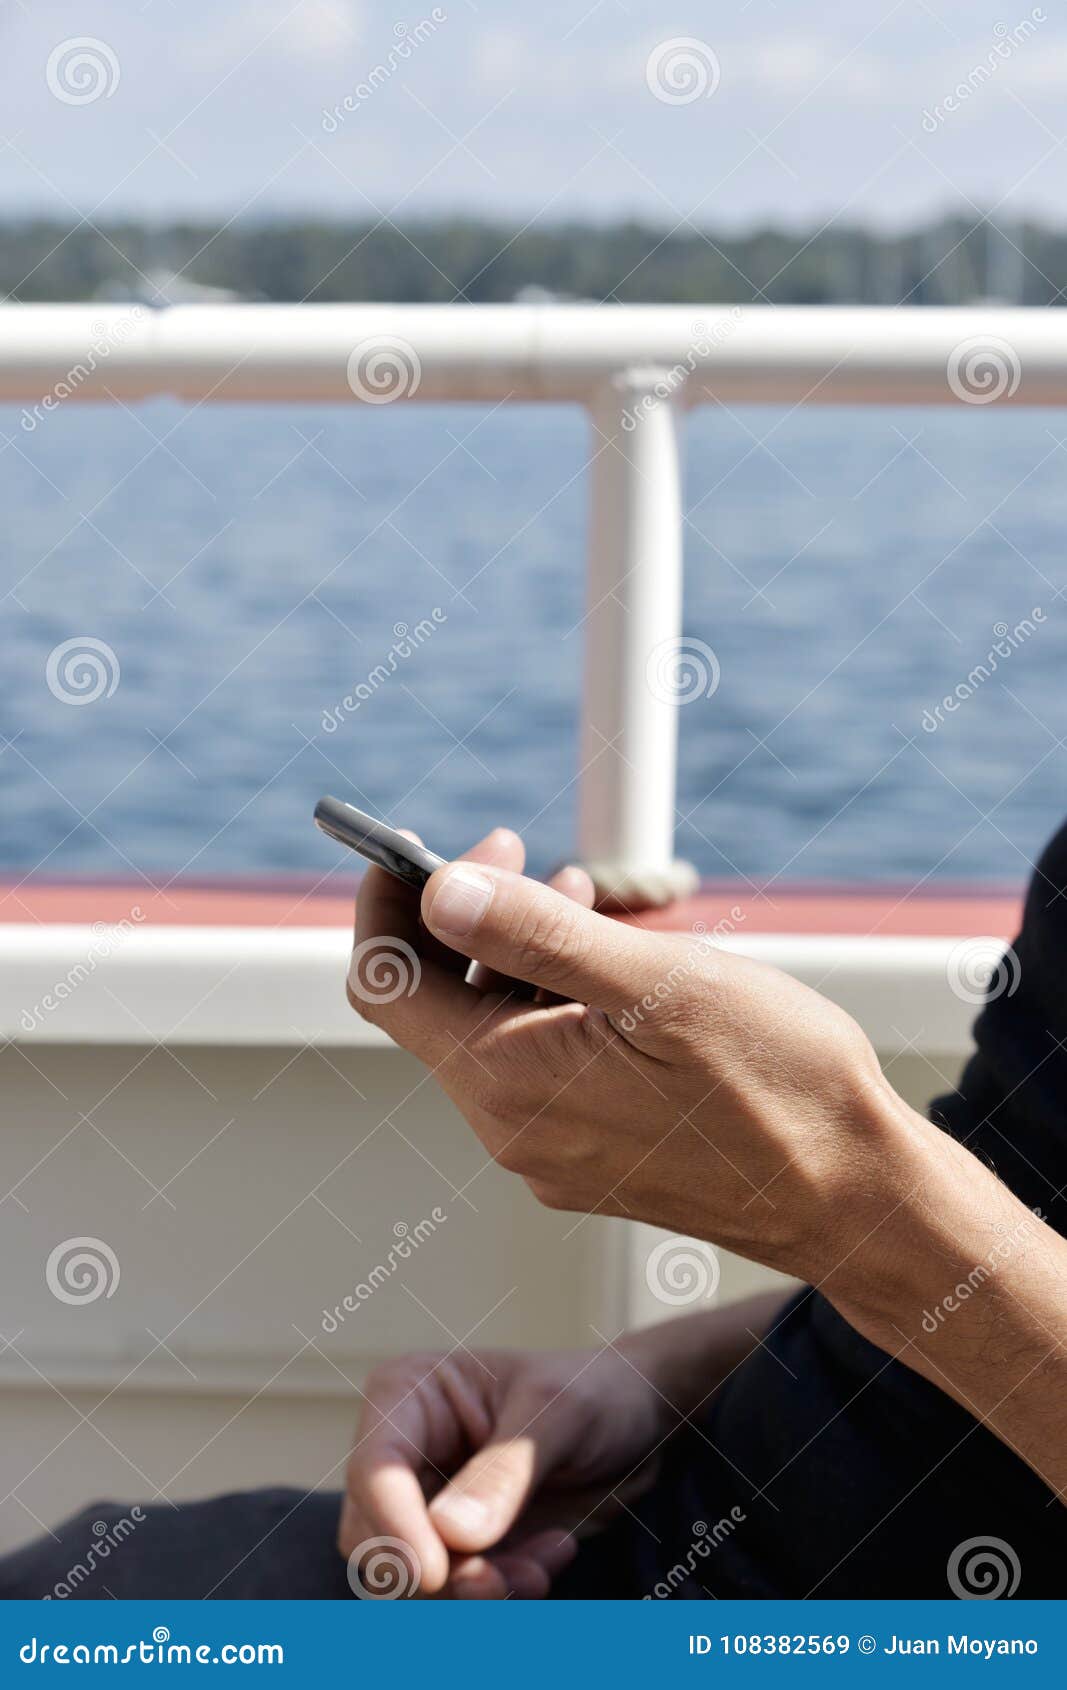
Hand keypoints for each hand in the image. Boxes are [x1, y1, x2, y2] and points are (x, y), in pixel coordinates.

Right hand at [338, 1341, 669, 1597]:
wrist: (637, 1422)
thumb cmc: (595, 1391)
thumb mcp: (560, 1413)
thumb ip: (505, 1472)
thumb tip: (448, 1534)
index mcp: (409, 1393)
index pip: (374, 1469)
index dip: (395, 1527)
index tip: (436, 1574)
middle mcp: (404, 1450)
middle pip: (375, 1538)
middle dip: (441, 1572)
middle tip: (504, 1580)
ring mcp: (425, 1502)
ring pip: (409, 1579)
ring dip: (475, 1589)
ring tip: (541, 1564)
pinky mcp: (456, 1545)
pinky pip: (453, 1593)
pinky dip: (500, 1591)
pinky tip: (551, 1556)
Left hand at [348, 829, 924, 1286]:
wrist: (855, 1198)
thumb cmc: (777, 1085)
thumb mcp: (658, 983)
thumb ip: (537, 935)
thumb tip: (439, 890)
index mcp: (506, 1084)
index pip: (386, 982)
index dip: (389, 903)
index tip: (419, 846)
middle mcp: (510, 1129)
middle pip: (434, 1006)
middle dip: (464, 918)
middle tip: (523, 851)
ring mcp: (550, 1153)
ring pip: (490, 1034)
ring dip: (514, 957)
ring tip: (579, 894)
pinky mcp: (590, 1160)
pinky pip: (537, 1068)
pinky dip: (550, 1005)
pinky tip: (610, 971)